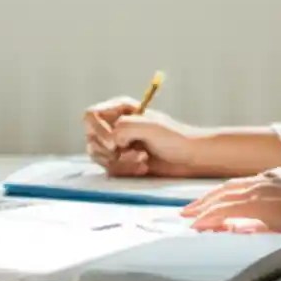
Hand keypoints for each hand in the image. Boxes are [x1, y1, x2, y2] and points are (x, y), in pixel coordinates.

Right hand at [82, 97, 200, 176]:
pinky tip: (143, 168)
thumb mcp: (150, 126)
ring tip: (142, 159)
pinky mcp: (120, 162)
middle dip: (111, 151)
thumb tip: (111, 140)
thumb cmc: (174, 138)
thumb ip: (125, 127)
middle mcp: (114, 125)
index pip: (90, 116)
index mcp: (119, 109)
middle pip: (91, 139)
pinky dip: (125, 171)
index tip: (114, 143)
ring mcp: (116, 145)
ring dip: (120, 162)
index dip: (97, 130)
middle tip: (133, 151)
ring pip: (98, 157)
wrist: (190, 159)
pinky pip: (109, 170)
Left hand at [179, 167, 280, 254]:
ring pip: (224, 197)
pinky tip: (199, 225)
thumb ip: (271, 222)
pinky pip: (227, 210)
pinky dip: (210, 217)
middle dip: (207, 200)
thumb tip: (246, 230)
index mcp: (280, 181)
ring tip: (188, 219)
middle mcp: (269, 181)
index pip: (243, 186)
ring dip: (204, 209)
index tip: (210, 205)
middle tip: (189, 211)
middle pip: (228, 189)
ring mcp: (263, 190)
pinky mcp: (260, 203)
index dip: (224, 196)